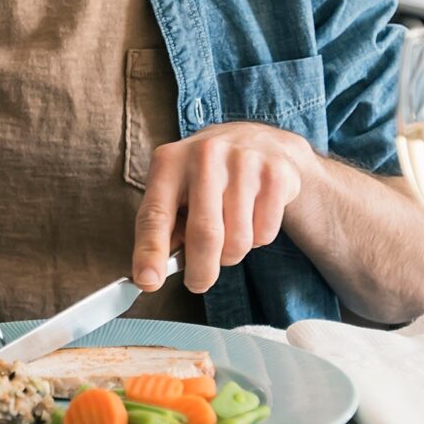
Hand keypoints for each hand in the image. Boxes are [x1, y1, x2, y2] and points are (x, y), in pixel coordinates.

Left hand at [131, 122, 307, 293]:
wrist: (259, 140)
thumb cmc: (205, 176)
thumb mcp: (175, 189)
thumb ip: (165, 228)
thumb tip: (154, 274)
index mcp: (169, 162)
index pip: (155, 215)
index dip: (150, 252)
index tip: (148, 281)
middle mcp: (205, 156)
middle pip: (204, 236)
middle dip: (201, 272)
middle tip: (198, 282)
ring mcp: (243, 163)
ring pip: (237, 241)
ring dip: (231, 255)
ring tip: (228, 235)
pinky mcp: (276, 175)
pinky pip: (265, 234)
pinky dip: (257, 240)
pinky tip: (252, 217)